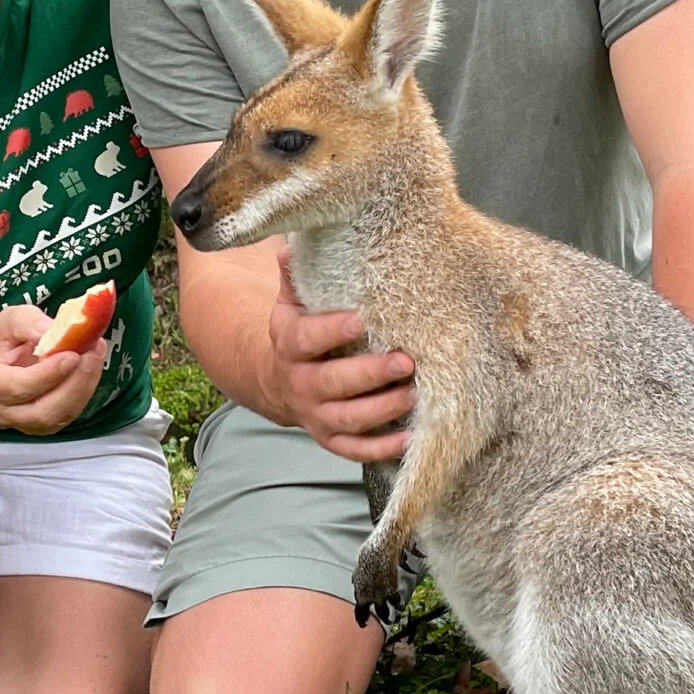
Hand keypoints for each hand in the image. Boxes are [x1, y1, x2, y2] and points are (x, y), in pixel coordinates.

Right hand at [0, 302, 107, 435]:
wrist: (0, 366)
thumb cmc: (3, 343)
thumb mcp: (7, 322)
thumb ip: (25, 322)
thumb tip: (50, 330)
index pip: (19, 387)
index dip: (48, 374)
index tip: (72, 354)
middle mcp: (7, 410)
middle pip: (44, 410)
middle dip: (74, 383)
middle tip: (91, 353)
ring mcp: (28, 422)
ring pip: (62, 415)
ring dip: (85, 384)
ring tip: (95, 353)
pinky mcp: (48, 425)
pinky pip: (71, 412)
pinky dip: (86, 388)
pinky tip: (92, 363)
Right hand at [262, 251, 413, 461]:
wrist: (280, 379)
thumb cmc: (301, 332)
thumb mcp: (292, 302)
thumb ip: (296, 276)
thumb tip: (294, 244)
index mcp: (289, 345)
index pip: (305, 339)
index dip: (330, 331)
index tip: (359, 321)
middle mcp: (300, 384)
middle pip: (331, 383)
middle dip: (369, 374)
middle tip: (404, 360)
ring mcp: (315, 415)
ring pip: (348, 419)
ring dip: (382, 410)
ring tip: (413, 394)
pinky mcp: (331, 438)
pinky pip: (355, 449)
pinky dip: (382, 448)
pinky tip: (410, 439)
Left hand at [353, 531, 400, 627]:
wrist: (381, 552)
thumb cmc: (369, 555)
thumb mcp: (360, 567)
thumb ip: (358, 577)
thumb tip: (355, 581)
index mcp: (359, 590)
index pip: (358, 607)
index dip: (359, 616)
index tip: (361, 622)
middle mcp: (368, 595)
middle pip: (366, 612)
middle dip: (366, 619)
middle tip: (367, 626)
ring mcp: (379, 594)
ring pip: (383, 611)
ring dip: (386, 617)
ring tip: (390, 620)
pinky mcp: (391, 591)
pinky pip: (395, 602)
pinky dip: (398, 605)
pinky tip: (400, 607)